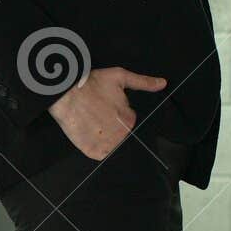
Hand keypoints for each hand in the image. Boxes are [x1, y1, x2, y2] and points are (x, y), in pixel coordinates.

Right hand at [49, 66, 166, 160]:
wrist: (67, 95)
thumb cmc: (92, 84)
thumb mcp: (120, 77)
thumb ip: (143, 82)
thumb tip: (163, 83)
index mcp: (130, 119)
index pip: (126, 120)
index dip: (114, 111)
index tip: (104, 105)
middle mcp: (122, 135)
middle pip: (118, 132)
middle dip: (109, 124)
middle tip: (95, 112)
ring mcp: (107, 145)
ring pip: (109, 143)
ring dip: (102, 135)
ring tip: (90, 122)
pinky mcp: (94, 152)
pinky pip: (99, 153)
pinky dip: (94, 145)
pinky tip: (87, 133)